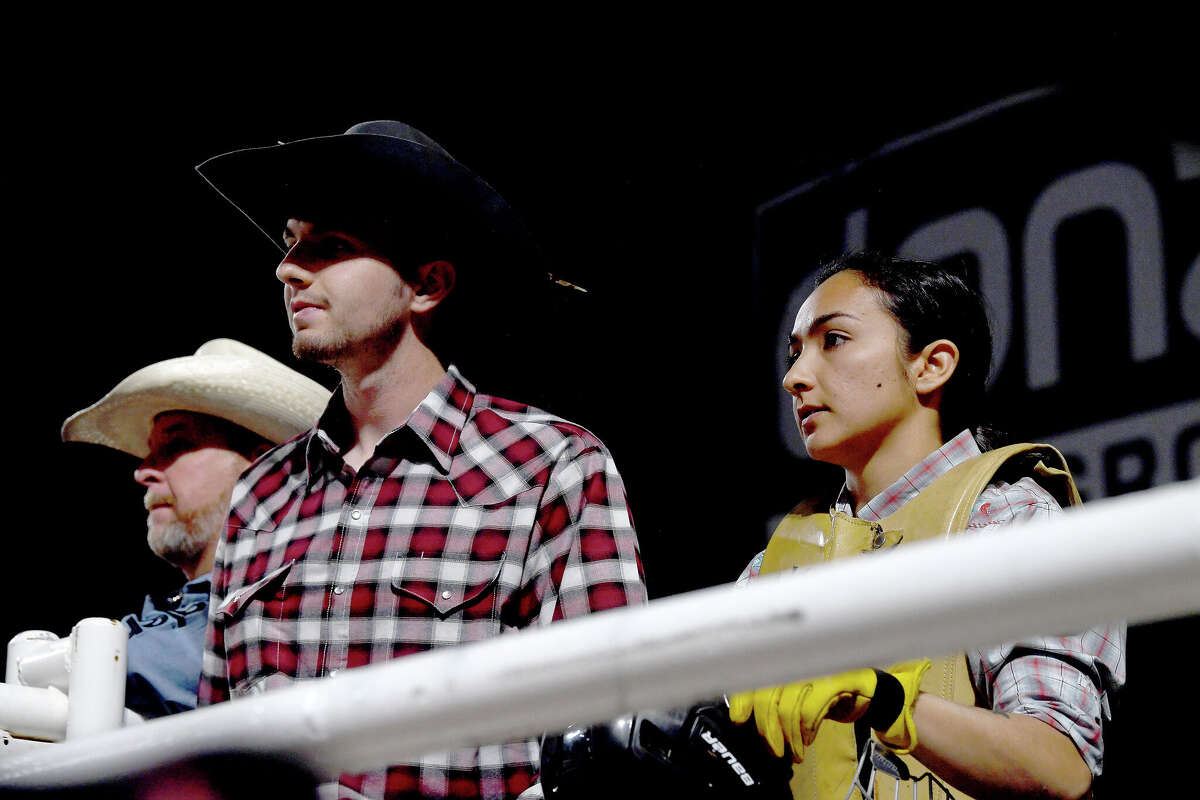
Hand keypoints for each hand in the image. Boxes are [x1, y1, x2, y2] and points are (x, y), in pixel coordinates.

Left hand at [728, 660, 929, 761]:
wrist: (875, 693)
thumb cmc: (833, 693)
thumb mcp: (800, 695)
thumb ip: (776, 698)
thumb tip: (746, 716)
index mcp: (787, 660)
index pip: (755, 675)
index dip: (743, 698)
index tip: (738, 719)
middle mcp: (798, 659)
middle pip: (767, 694)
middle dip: (766, 728)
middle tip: (773, 748)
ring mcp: (817, 667)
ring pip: (786, 705)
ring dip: (787, 736)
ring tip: (793, 752)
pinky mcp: (834, 680)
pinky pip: (808, 709)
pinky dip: (804, 730)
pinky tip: (807, 740)